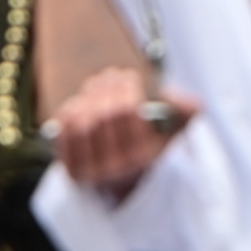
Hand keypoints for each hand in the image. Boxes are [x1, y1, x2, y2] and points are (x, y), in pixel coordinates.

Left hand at [49, 67, 197, 196]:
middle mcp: (115, 168)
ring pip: (81, 120)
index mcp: (142, 156)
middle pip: (103, 113)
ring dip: (88, 96)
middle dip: (107, 87)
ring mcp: (90, 171)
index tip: (130, 75)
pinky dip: (70, 111)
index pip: (126, 111)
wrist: (127, 175)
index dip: (126, 87)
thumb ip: (186, 111)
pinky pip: (63, 131)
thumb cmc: (151, 141)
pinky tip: (81, 102)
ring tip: (97, 85)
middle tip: (112, 75)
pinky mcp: (70, 169)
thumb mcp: (174, 127)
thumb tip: (187, 101)